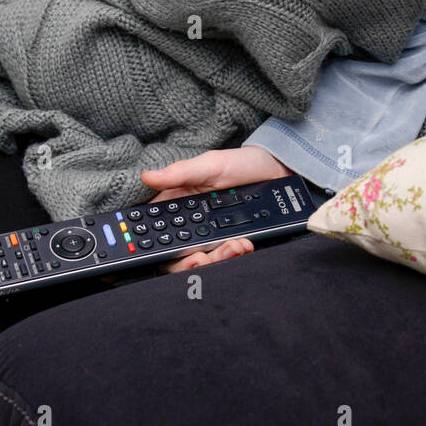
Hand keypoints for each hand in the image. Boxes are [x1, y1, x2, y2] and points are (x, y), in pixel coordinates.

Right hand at [140, 145, 292, 274]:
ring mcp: (215, 236)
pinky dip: (235, 256)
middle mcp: (194, 226)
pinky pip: (230, 258)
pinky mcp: (235, 242)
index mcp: (179, 208)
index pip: (160, 235)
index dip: (159, 249)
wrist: (278, 170)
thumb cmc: (240, 164)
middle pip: (182, 257)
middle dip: (193, 262)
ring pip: (206, 261)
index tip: (171, 252)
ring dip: (218, 259)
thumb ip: (179, 174)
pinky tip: (244, 245)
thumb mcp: (209, 165)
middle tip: (204, 258)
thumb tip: (147, 177)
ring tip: (235, 246)